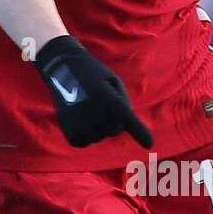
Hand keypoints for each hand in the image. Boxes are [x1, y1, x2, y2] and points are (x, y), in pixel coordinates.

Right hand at [35, 35, 153, 149]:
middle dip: (113, 121)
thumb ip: (123, 103)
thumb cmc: (94, 75)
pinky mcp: (70, 133)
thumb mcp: (113, 81)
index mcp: (108, 98)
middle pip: (115, 131)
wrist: (63, 70)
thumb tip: (126, 126)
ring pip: (100, 137)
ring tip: (87, 109)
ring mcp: (81, 124)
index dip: (139, 132)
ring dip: (98, 127)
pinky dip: (85, 134)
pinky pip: (85, 142)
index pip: (127, 119)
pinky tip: (78, 119)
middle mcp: (95, 113)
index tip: (149, 143)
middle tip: (100, 105)